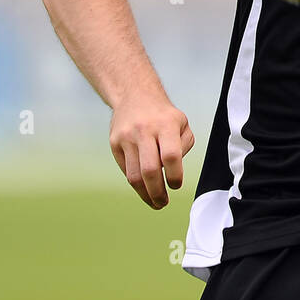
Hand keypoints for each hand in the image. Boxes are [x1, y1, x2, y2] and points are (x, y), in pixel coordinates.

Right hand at [109, 93, 195, 209]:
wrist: (135, 96)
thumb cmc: (163, 115)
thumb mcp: (182, 124)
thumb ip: (184, 146)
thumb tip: (174, 170)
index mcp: (166, 125)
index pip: (171, 156)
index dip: (175, 175)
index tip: (176, 185)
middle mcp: (144, 131)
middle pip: (150, 170)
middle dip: (158, 192)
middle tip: (163, 203)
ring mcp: (127, 138)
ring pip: (134, 175)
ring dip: (145, 194)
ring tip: (154, 202)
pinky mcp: (115, 144)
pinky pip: (126, 170)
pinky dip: (136, 183)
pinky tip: (144, 188)